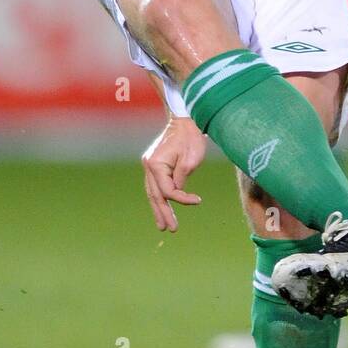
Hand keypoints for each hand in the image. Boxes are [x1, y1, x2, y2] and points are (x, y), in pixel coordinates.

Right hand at [142, 116, 205, 231]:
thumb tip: (176, 193)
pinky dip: (160, 197)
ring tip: (163, 225)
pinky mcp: (154, 163)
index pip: (168, 190)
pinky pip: (156, 185)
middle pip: (156, 195)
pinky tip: (162, 208)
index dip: (182, 199)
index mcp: (156, 164)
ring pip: (153, 192)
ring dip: (159, 209)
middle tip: (170, 229)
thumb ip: (181, 179)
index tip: (198, 200)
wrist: (185, 118)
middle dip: (163, 213)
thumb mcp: (191, 159)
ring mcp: (149, 164)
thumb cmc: (191, 137)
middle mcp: (149, 165)